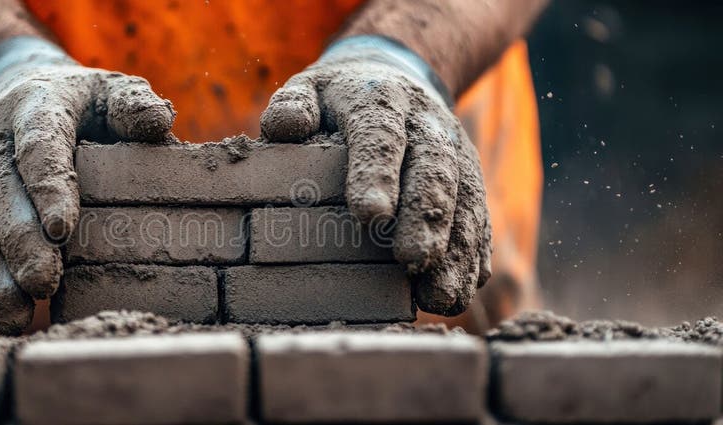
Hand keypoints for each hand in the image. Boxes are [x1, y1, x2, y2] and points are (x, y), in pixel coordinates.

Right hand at [0, 37, 173, 333]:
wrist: (12, 93)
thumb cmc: (81, 105)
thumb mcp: (111, 92)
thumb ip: (134, 105)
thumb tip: (158, 118)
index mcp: (35, 106)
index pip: (39, 146)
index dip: (48, 187)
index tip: (62, 230)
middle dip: (19, 243)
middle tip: (42, 283)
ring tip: (14, 317)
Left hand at [260, 36, 490, 315]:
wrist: (395, 78)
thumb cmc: (337, 100)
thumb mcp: (309, 89)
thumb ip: (293, 105)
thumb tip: (287, 126)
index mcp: (381, 100)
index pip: (380, 133)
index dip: (377, 173)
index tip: (369, 216)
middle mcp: (426, 123)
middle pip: (433, 167)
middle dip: (425, 216)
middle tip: (412, 260)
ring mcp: (455, 151)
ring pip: (464, 197)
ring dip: (455, 248)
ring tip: (441, 295)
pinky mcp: (470, 178)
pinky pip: (479, 216)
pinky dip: (473, 254)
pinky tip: (462, 290)